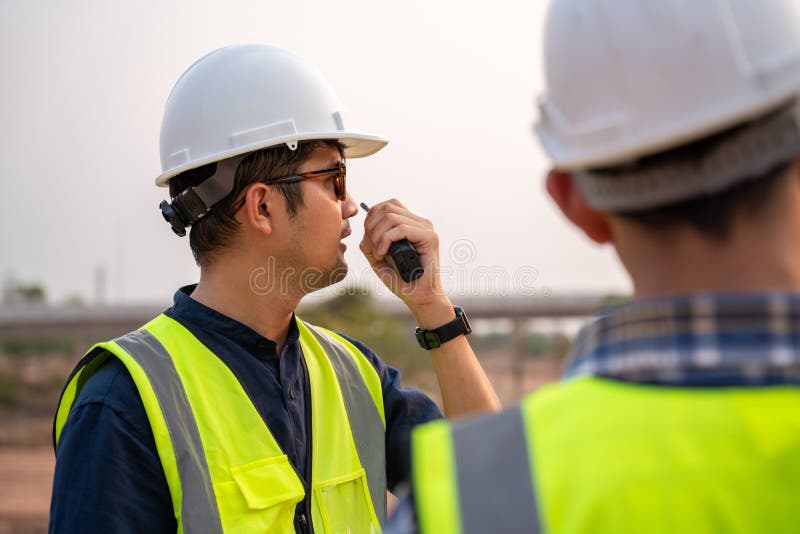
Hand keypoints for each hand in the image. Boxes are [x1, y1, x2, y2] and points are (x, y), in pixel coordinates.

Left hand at [360, 199, 453, 325]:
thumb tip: (364, 233)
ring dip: (377, 235)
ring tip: (377, 254)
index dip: (372, 217)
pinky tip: (382, 254)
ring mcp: (426, 229)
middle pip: (387, 207)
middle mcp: (420, 223)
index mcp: (411, 224)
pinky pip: (401, 229)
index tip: (367, 238)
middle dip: (371, 226)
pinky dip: (385, 240)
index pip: (389, 205)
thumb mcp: (380, 261)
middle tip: (371, 248)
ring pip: (392, 217)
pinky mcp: (430, 238)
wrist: (420, 298)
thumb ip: (371, 246)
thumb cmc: (402, 281)